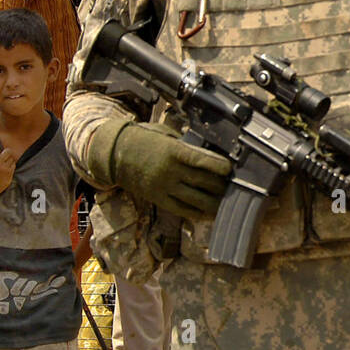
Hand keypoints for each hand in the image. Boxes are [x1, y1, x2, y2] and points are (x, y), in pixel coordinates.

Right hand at [0, 143, 16, 196]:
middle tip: (4, 156)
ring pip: (12, 158)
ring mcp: (4, 169)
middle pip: (7, 151)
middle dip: (7, 152)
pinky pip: (14, 164)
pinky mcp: (9, 173)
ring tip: (4, 164)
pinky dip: (11, 165)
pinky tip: (7, 169)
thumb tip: (0, 149)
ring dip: (9, 159)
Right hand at [110, 123, 231, 219]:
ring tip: (227, 202)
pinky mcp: (159, 199)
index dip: (219, 166)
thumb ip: (187, 146)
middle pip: (203, 182)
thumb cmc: (145, 139)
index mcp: (173, 152)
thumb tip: (211, 153)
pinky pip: (183, 210)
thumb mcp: (167, 135)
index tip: (231, 169)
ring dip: (214, 202)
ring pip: (196, 199)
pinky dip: (199, 213)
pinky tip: (210, 213)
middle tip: (234, 185)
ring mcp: (164, 187)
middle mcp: (169, 171)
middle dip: (221, 185)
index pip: (201, 160)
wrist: (115, 153)